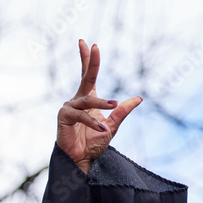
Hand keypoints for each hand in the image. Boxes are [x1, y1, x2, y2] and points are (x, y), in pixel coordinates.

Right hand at [57, 40, 141, 173]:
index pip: (88, 75)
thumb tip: (139, 98)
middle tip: (93, 45)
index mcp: (89, 99)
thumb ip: (122, 111)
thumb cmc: (93, 142)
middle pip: (85, 76)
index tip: (89, 43)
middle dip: (90, 61)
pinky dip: (93, 121)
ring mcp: (69, 107)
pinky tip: (102, 127)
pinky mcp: (64, 117)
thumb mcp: (113, 125)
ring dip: (102, 104)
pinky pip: (81, 115)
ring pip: (88, 100)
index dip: (88, 59)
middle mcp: (78, 100)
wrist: (81, 159)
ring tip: (114, 107)